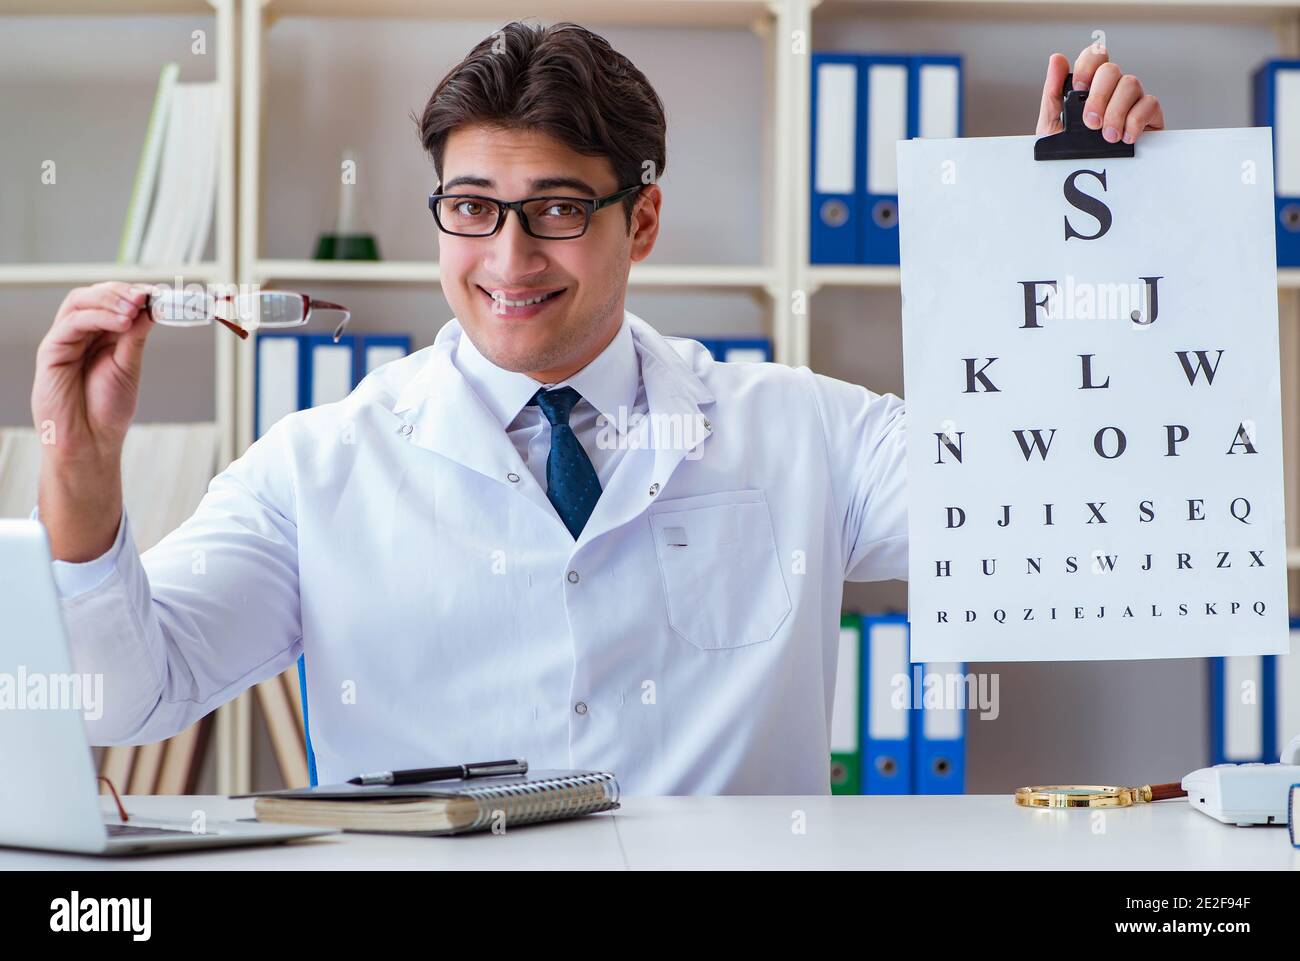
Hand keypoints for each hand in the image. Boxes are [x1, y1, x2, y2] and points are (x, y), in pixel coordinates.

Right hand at [32, 281, 154, 463]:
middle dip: (121, 292)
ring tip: (135, 307)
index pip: (113, 302)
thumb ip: (136, 336)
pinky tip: (121, 322)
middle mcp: (81, 334)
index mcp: (101, 336)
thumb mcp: (129, 366)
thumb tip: (151, 307)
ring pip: (79, 302)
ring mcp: (65, 340)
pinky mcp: (51, 351)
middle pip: (94, 295)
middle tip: (146, 295)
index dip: (134, 293)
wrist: (91, 441)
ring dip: (109, 299)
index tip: (159, 292)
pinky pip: (71, 323)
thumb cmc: (107, 409)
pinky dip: (98, 317)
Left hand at [1037, 45, 1164, 144]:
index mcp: (1089, 87)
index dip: (1089, 64)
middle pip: (1112, 69)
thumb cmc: (1068, 154)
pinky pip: (1149, 103)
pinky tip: (1125, 138)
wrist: (1083, 182)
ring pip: (1131, 84)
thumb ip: (1053, 92)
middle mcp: (1112, 89)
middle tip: (1091, 123)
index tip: (1079, 88)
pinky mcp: (1150, 115)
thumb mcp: (1052, 125)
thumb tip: (1056, 59)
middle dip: (1099, 96)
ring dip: (1116, 111)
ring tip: (1107, 137)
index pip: (1095, 57)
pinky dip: (1135, 120)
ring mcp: (1132, 100)